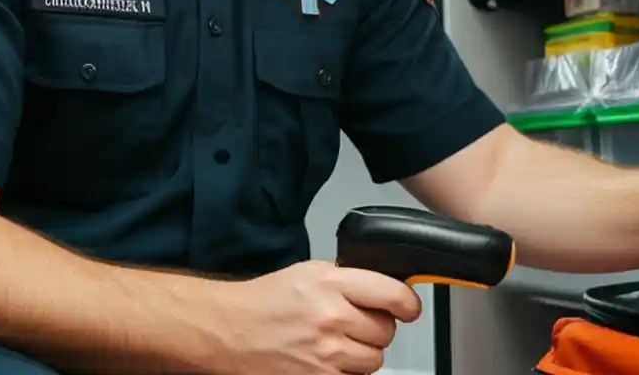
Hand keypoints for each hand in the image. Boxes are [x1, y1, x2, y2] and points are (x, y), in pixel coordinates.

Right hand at [213, 260, 421, 374]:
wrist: (229, 330)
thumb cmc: (265, 301)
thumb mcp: (309, 273)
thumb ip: (347, 278)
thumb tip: (382, 287)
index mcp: (332, 285)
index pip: (392, 295)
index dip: (408, 303)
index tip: (409, 308)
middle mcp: (331, 318)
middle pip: (386, 331)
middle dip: (377, 328)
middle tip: (358, 324)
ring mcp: (325, 353)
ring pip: (374, 359)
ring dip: (363, 353)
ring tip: (340, 343)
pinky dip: (346, 371)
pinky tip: (329, 359)